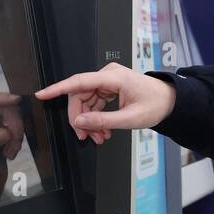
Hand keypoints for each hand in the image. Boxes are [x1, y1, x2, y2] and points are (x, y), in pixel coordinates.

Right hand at [35, 62, 176, 144]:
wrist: (171, 101)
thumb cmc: (157, 105)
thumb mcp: (130, 118)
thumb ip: (103, 121)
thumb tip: (80, 122)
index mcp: (114, 77)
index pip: (79, 82)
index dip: (58, 89)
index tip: (42, 94)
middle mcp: (108, 75)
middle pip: (80, 96)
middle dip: (80, 118)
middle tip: (85, 137)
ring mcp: (108, 81)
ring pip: (86, 101)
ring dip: (89, 121)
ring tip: (98, 138)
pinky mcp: (109, 87)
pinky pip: (94, 102)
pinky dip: (96, 118)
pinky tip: (102, 131)